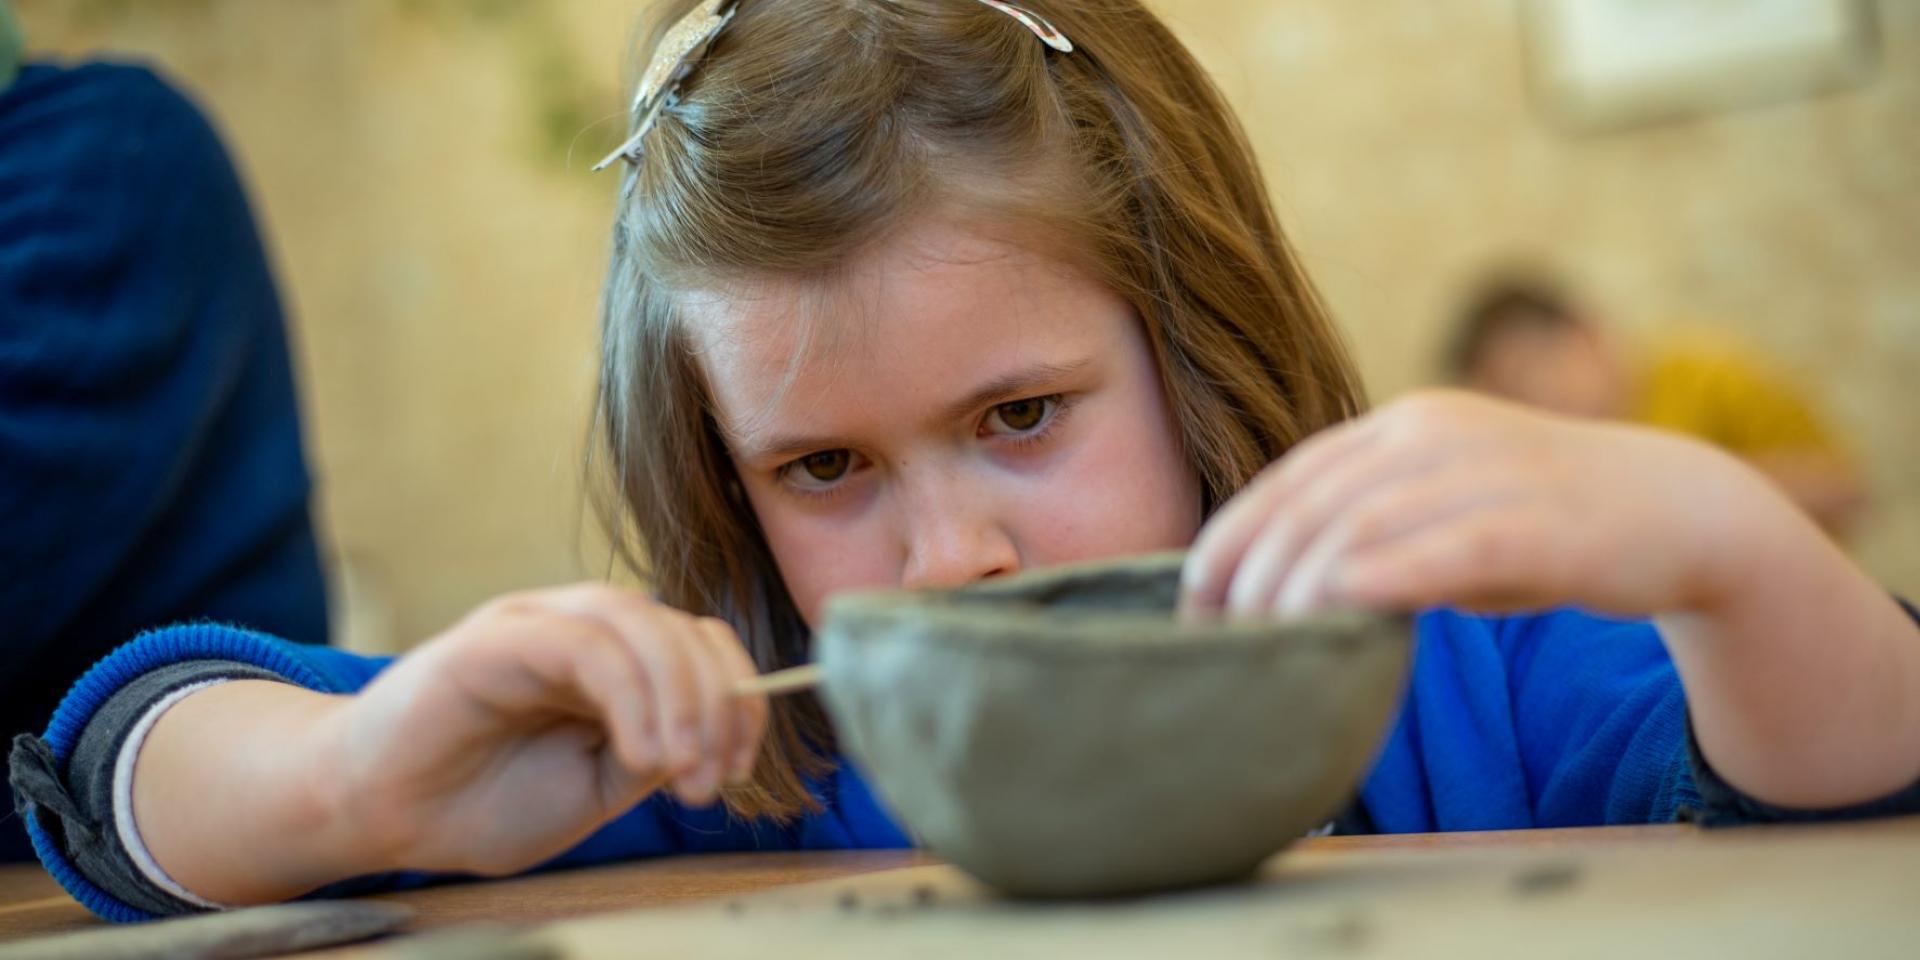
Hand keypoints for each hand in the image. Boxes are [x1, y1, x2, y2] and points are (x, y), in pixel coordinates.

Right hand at [320, 583, 767, 876]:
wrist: (377, 814)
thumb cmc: (481, 800)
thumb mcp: (594, 787)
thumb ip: (651, 755)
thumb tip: (709, 742)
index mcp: (613, 658)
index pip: (700, 646)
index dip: (737, 701)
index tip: (737, 771)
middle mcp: (581, 626)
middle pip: (680, 631)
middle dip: (716, 708)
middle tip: (709, 782)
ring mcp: (536, 625)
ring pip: (640, 622)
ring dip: (680, 699)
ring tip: (680, 769)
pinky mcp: (495, 639)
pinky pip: (583, 645)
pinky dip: (629, 697)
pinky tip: (641, 755)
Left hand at [1180, 390, 1792, 619]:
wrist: (1679, 509)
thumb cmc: (1541, 526)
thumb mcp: (1442, 514)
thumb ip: (1369, 532)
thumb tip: (1273, 592)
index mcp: (1403, 427)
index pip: (1289, 478)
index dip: (1232, 539)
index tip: (1194, 604)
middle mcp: (1434, 435)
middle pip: (1313, 500)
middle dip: (1252, 571)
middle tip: (1220, 637)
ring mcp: (1488, 472)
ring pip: (1366, 521)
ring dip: (1301, 584)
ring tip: (1264, 640)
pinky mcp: (1540, 522)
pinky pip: (1449, 544)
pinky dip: (1388, 573)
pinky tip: (1343, 606)